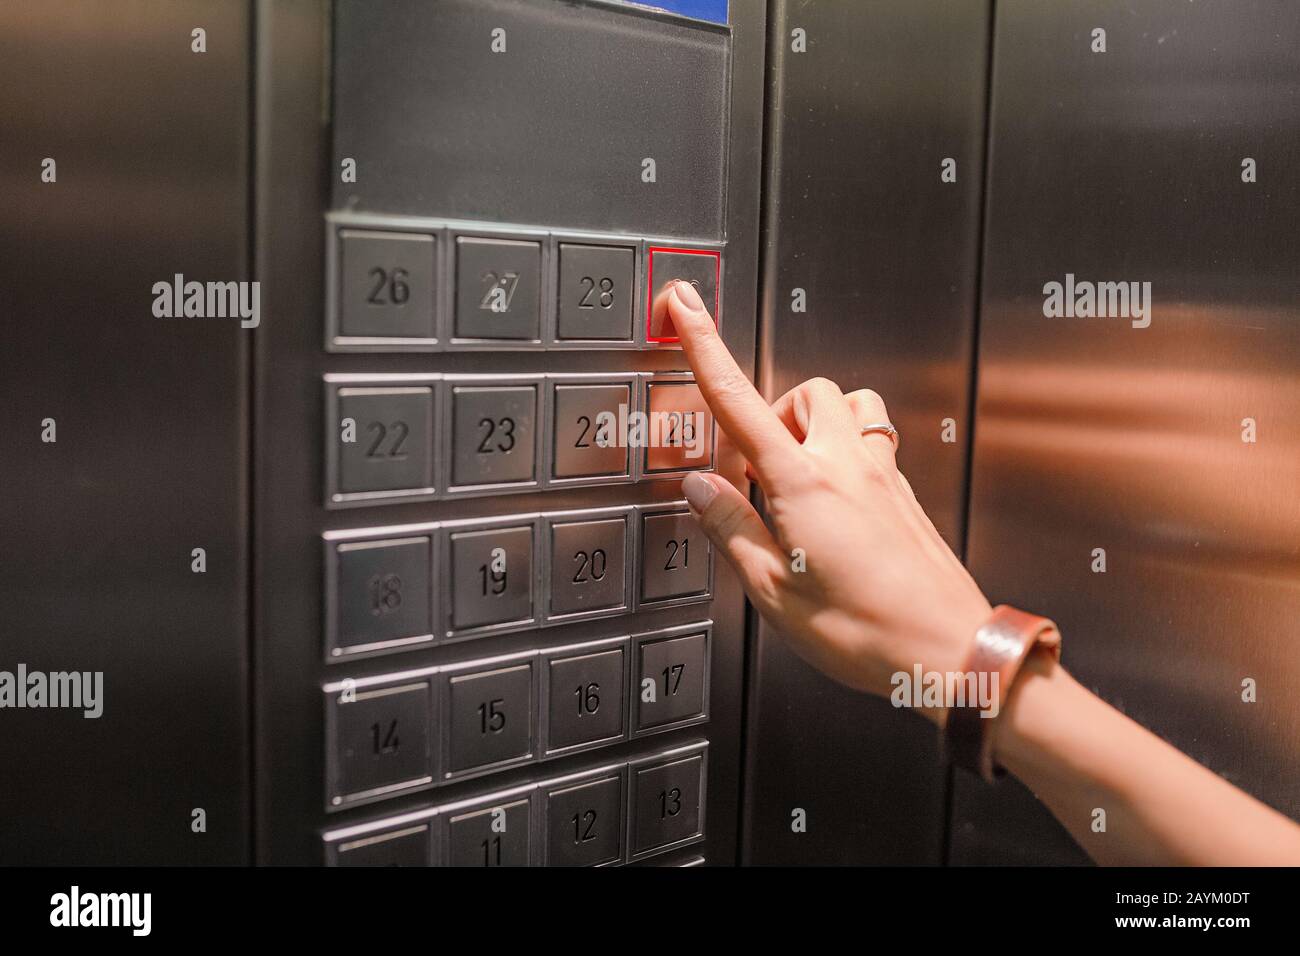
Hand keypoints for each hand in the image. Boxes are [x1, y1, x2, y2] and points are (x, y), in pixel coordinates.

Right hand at [667, 280, 991, 722]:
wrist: (950, 653)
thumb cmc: (867, 631)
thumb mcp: (774, 591)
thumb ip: (732, 529)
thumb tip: (701, 488)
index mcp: (804, 484)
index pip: (739, 400)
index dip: (705, 346)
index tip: (686, 306)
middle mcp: (848, 466)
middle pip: (805, 392)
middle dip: (770, 412)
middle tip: (751, 470)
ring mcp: (883, 477)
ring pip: (849, 408)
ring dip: (813, 425)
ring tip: (793, 478)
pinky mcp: (905, 495)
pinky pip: (872, 445)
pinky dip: (842, 456)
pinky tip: (831, 508)